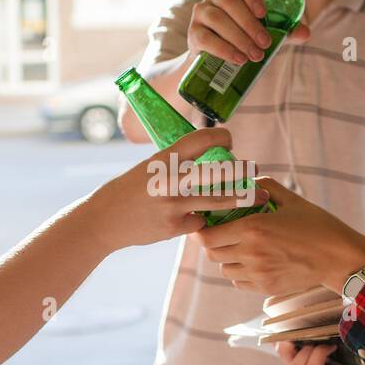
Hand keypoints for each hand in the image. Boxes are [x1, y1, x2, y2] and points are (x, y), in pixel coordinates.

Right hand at [85, 127, 268, 249]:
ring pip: (216, 201)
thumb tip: (209, 157)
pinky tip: (192, 218)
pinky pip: (199, 221)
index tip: (229, 140)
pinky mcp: (174, 227)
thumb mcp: (149, 168)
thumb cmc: (129, 190)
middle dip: (241, 171)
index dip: (220, 137)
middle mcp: (169, 181)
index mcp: (162, 159)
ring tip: (260, 197)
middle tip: (255, 168)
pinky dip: (201, 219)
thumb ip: (176, 164)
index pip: (199, 140)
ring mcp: (173, 206)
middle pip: (216, 172)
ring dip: (241, 198)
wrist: (103, 220)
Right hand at [187, 0, 310, 64]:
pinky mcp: (193, 33)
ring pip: (217, 19)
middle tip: (265, 43)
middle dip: (249, 24)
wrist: (217, 58)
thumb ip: (287, 30)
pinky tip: (238, 59)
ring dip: (239, 38)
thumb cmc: (247, 36)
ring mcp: (201, 13)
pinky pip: (205, 38)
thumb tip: (305, 33)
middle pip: (229, 1)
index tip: (263, 13)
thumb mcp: (269, 32)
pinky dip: (223, 49)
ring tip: (255, 55)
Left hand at [195, 177, 364, 295]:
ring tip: (240, 247)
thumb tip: (247, 181)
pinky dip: (240, 273)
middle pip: (212, 253)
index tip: (205, 224)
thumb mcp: (291, 200)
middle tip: (222, 233)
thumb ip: (265, 188)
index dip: (201, 230)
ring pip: (224, 269)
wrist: (339, 258)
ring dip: (227, 258)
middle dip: (213, 243)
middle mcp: (251, 253)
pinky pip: (239, 283)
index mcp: (253, 228)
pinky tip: (253, 262)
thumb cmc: (318, 226)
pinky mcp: (266, 287)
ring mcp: (258, 273)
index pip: (208, 235)